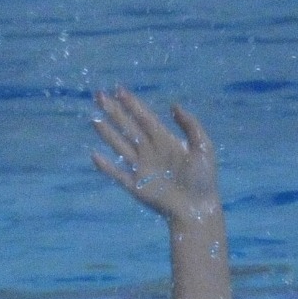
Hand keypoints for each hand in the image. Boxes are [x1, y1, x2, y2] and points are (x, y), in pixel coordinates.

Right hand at [92, 87, 220, 221]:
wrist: (198, 208)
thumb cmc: (203, 178)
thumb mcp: (203, 147)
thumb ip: (190, 125)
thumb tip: (173, 106)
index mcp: (165, 140)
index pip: (145, 118)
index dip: (133, 104)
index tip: (119, 90)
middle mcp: (150, 151)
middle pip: (128, 127)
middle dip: (114, 111)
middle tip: (99, 95)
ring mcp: (141, 168)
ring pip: (120, 146)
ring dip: (107, 133)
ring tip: (94, 119)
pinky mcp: (136, 186)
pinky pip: (117, 174)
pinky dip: (106, 166)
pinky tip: (94, 155)